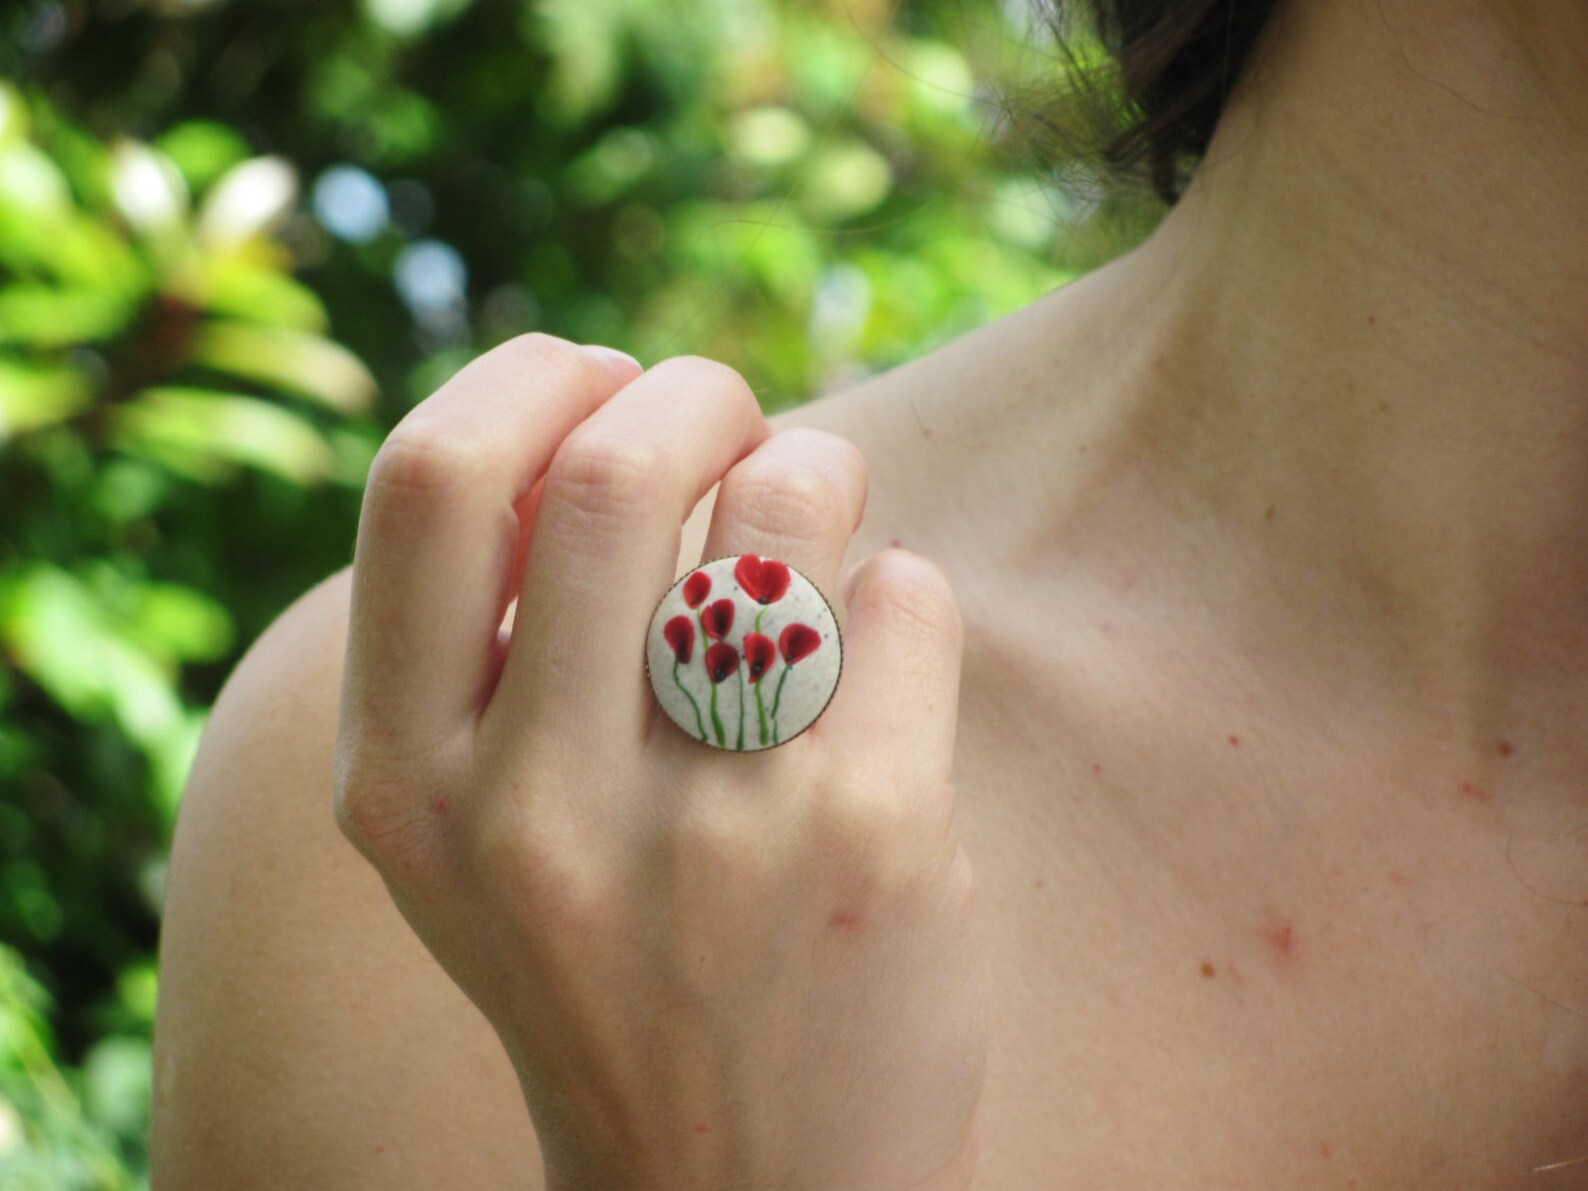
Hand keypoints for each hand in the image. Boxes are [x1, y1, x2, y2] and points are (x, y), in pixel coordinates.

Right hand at [334, 334, 988, 1190]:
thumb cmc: (613, 965)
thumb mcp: (474, 834)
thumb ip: (485, 645)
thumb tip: (592, 410)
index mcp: (402, 785)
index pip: (427, 478)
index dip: (529, 383)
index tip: (601, 387)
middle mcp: (532, 808)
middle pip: (615, 463)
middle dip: (698, 393)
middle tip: (737, 422)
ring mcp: (709, 827)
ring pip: (786, 499)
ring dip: (816, 469)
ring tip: (818, 530)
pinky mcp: (869, 837)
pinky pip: (907, 592)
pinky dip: (902, 594)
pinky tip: (883, 677)